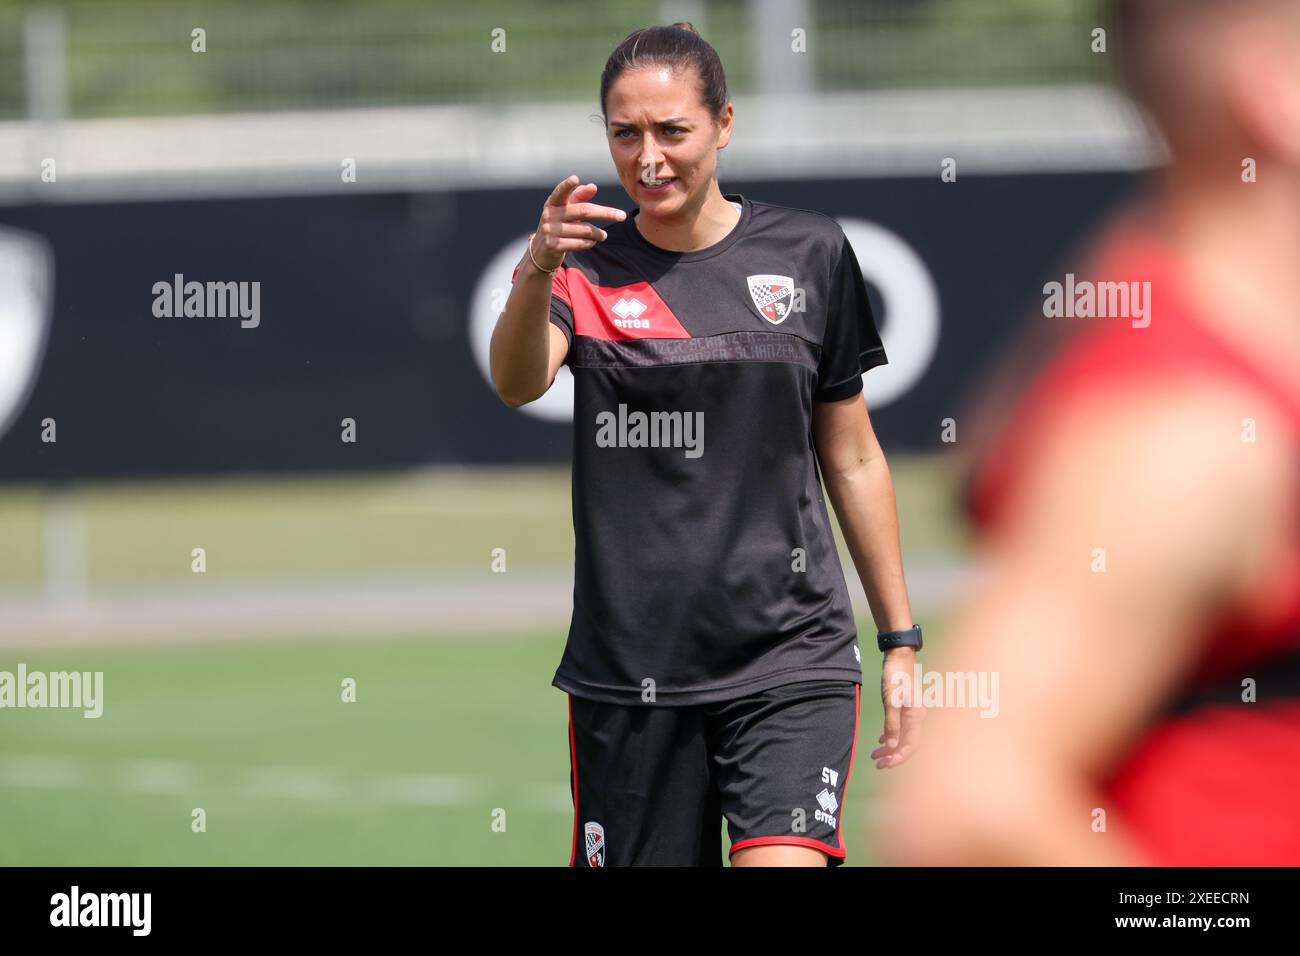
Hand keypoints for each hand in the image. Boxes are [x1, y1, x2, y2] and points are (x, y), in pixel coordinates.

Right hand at [531, 174, 626, 270]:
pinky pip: (579, 243)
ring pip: (585, 229)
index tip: (575, 178)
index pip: (560, 192)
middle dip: (605, 213)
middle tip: (622, 216)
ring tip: (603, 235)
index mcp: (552, 203)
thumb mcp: (565, 211)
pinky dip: (590, 243)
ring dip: (598, 233)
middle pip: (583, 211)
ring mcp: (550, 231)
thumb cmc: (558, 226)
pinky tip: (592, 242)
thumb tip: (593, 186)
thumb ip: (579, 198)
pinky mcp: (553, 246)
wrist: (541, 252)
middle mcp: (549, 215)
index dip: (567, 185)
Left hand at [872, 646, 924, 768]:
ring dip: (890, 747)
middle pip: (907, 744)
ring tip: (875, 755)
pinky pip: (901, 727)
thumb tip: (892, 747)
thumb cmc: (895, 677)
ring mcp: (913, 713)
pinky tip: (881, 740)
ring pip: (903, 736)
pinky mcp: (906, 707)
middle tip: (876, 763)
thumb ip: (892, 724)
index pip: (910, 746)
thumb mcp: (891, 701)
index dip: (898, 758)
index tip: (884, 765)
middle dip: (892, 756)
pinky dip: (891, 735)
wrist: (899, 656)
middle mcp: (918, 717)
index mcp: (916, 717)